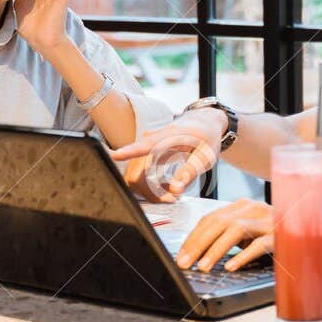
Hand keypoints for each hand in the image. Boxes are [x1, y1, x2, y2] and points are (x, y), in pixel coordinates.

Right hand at [109, 109, 226, 201]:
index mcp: (168, 137)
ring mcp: (147, 147)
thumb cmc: (206, 136)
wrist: (204, 123)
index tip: (116, 155)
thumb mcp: (205, 155)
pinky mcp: (146, 154)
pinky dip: (151, 186)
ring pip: (135, 177)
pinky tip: (167, 186)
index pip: (145, 145)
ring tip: (173, 193)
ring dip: (150, 191)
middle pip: (137, 172)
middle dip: (150, 192)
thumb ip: (190, 171)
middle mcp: (152, 140)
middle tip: (172, 199)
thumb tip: (177, 189)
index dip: (129, 151)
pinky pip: (139, 175)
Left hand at [176, 198, 274, 271]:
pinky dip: (243, 255)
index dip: (193, 237)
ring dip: (216, 249)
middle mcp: (254, 209)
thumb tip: (197, 253)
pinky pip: (259, 244)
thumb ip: (228, 237)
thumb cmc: (274, 237)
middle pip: (219, 222)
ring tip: (204, 266)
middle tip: (185, 262)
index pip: (211, 218)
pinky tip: (231, 266)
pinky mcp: (281, 235)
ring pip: (236, 229)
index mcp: (243, 207)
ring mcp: (268, 220)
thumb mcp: (248, 234)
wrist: (309, 235)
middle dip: (198, 244)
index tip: (181, 255)